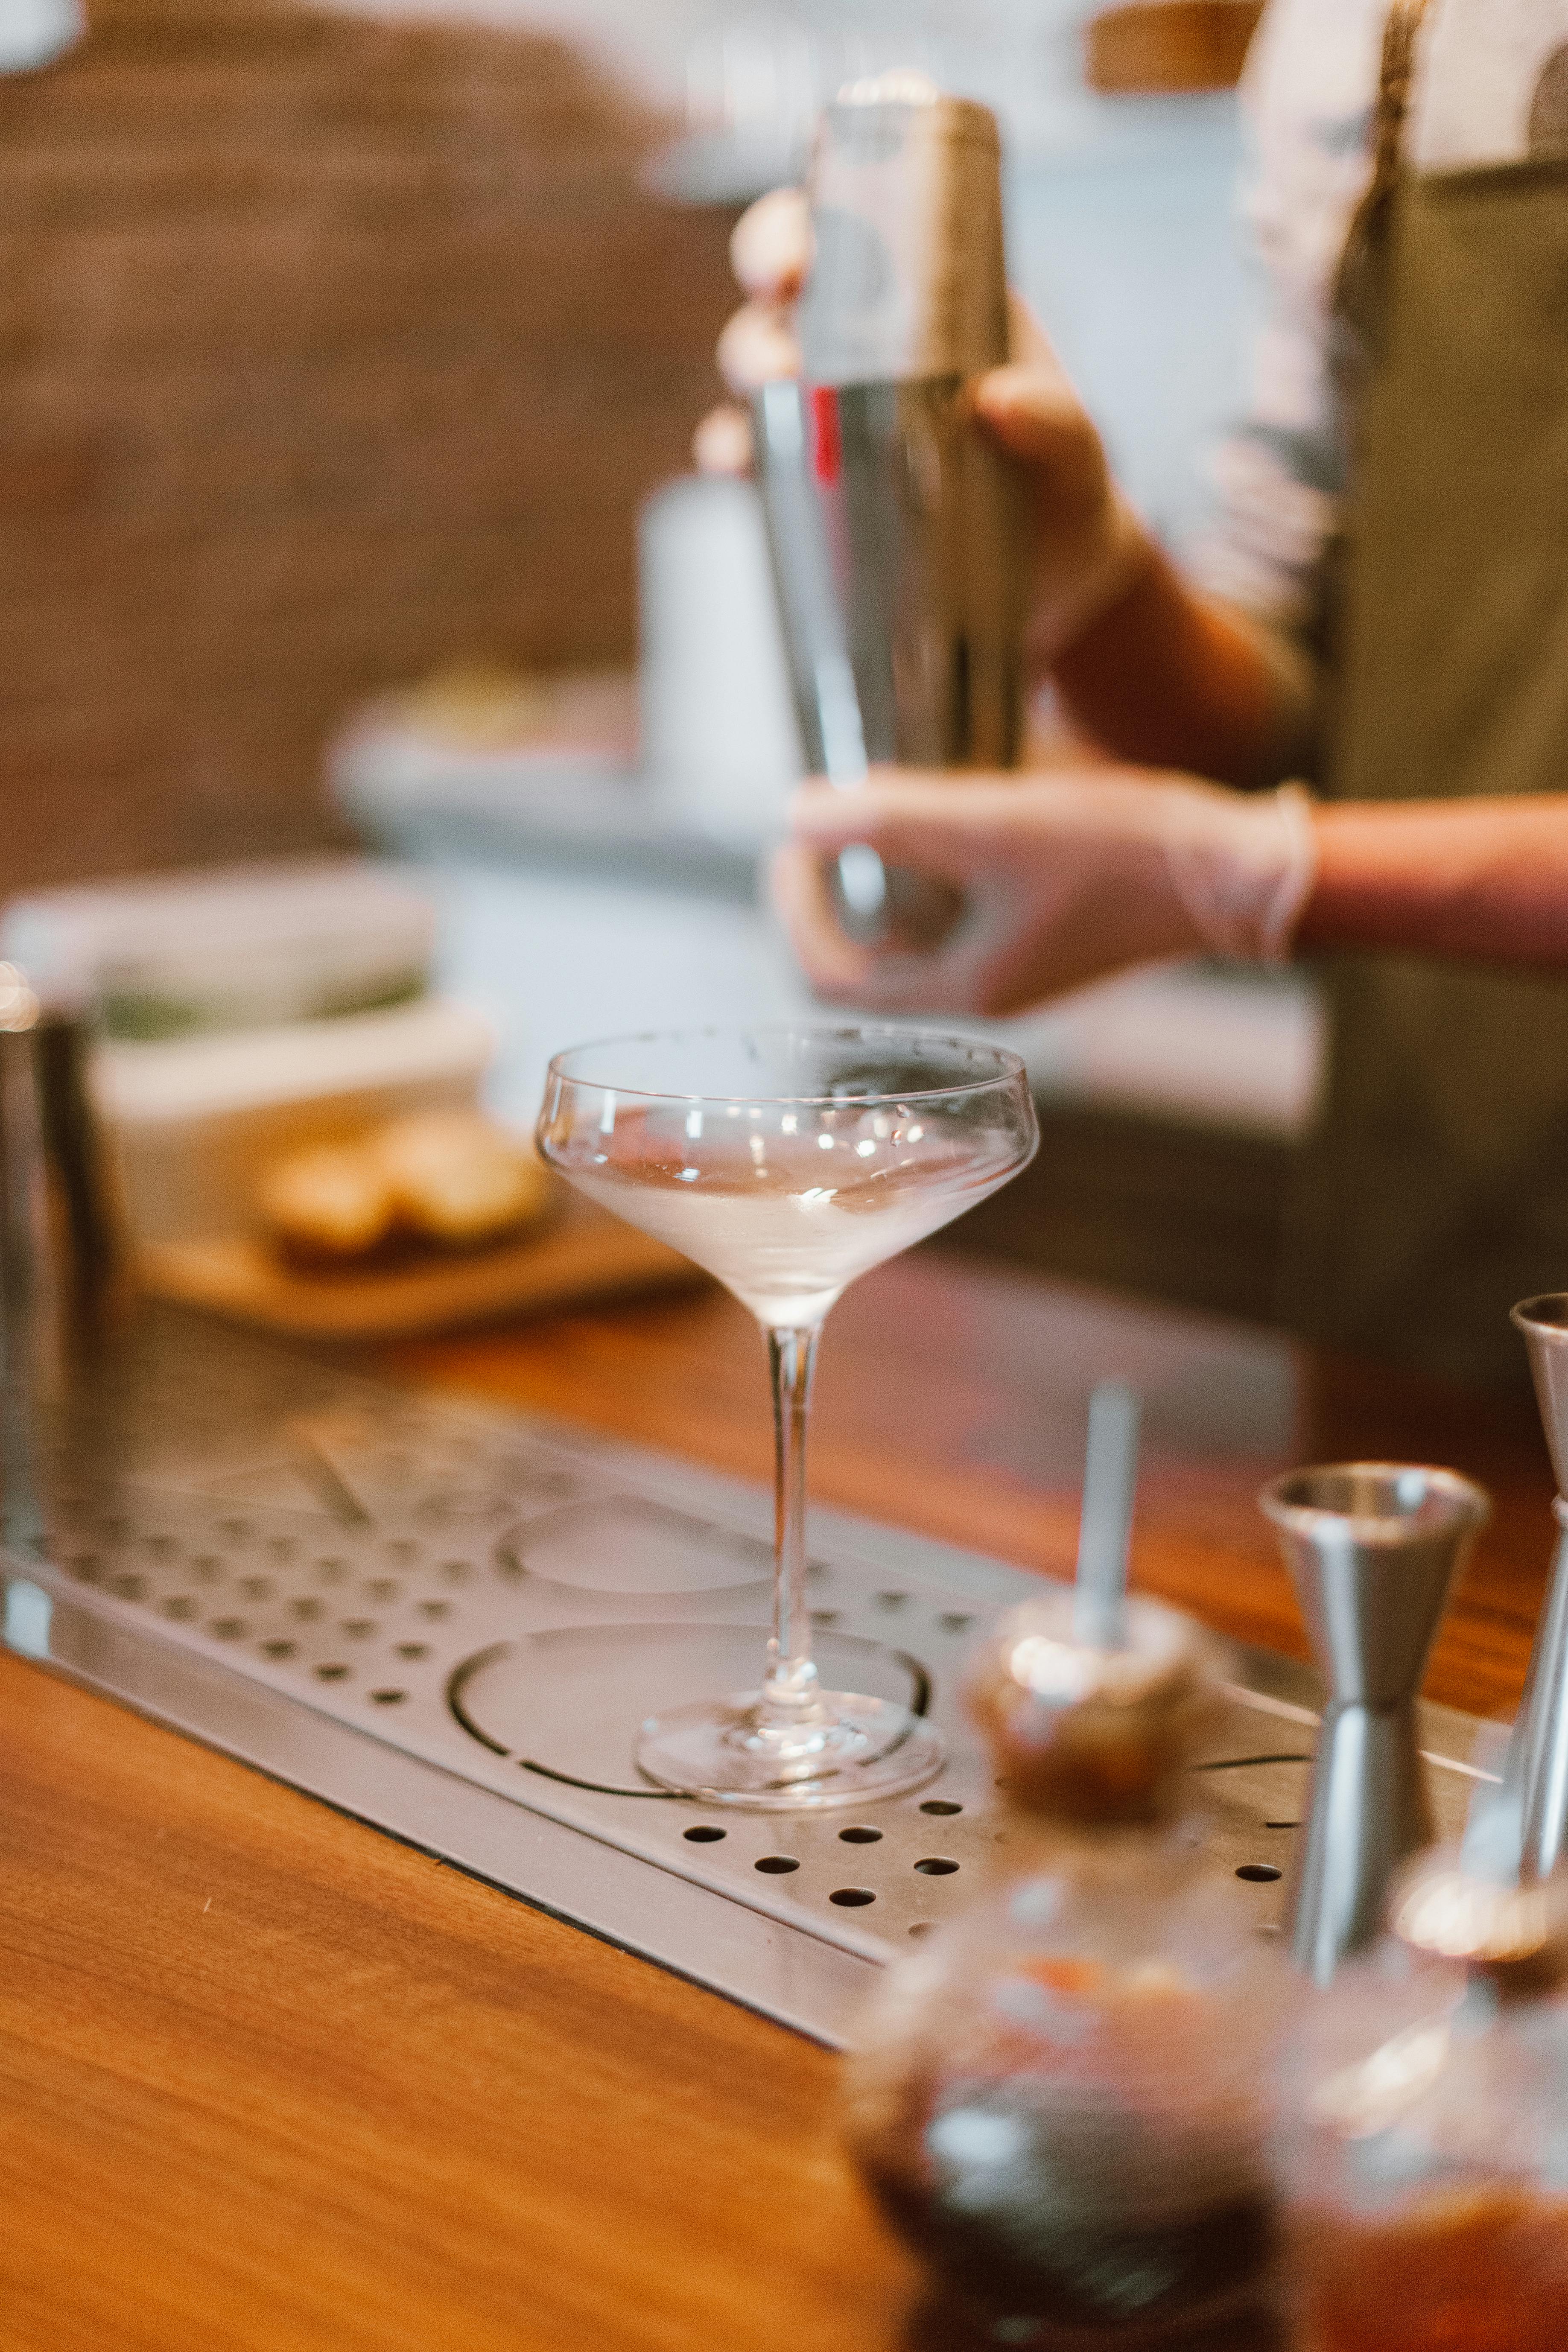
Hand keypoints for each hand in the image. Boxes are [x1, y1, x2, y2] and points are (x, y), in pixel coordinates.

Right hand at [695, 188, 1153, 661]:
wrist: (1056, 580)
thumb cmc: (1065, 491)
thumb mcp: (1077, 451)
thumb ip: (1054, 423)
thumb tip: (999, 399)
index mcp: (927, 299)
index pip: (848, 232)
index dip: (803, 228)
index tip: (799, 259)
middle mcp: (866, 344)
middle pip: (784, 300)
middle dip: (764, 312)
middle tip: (778, 357)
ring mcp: (834, 412)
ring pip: (762, 370)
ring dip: (748, 376)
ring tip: (768, 400)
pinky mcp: (816, 479)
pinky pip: (757, 456)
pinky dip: (733, 453)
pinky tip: (732, 466)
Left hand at [770, 771, 1317, 1016]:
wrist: (1236, 870)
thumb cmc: (1123, 853)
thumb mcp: (994, 822)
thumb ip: (891, 816)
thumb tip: (797, 811)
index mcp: (961, 989)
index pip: (830, 974)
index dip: (793, 909)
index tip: (790, 840)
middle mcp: (983, 992)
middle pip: (863, 957)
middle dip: (831, 889)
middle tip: (822, 820)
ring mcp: (1015, 966)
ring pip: (912, 933)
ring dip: (881, 875)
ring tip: (873, 807)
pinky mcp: (1043, 935)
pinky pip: (960, 913)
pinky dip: (933, 870)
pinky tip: (944, 812)